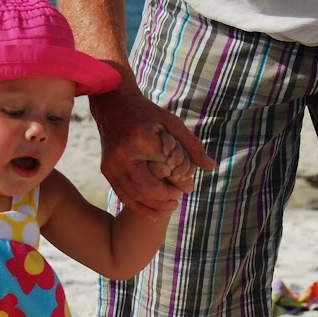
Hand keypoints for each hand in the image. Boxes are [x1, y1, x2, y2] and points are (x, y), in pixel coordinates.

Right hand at [90, 86, 213, 217]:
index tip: (189, 188)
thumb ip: (191, 145)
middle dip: (166, 198)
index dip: (179, 182)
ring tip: (170, 206)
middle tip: (179, 199)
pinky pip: (123, 195)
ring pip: (135, 195)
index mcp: (142, 140)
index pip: (166, 170)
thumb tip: (211, 166)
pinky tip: (152, 212)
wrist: (113, 104)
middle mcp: (124, 155)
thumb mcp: (171, 122)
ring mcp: (112, 164)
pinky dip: (138, 206)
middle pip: (148, 188)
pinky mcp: (106, 170)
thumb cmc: (146, 113)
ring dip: (154, 206)